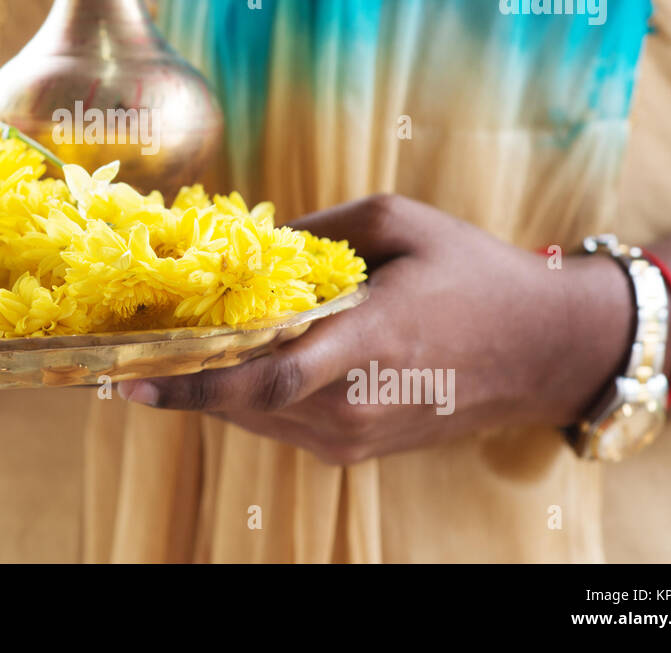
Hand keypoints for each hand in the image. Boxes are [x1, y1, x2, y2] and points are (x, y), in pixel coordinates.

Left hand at [118, 194, 632, 463]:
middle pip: (242, 403)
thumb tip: (252, 245)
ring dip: (211, 389)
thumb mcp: (398, 221)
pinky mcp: (356, 449)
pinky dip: (249, 398)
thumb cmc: (472, 274)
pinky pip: (281, 424)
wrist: (542, 350)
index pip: (265, 378)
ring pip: (255, 417)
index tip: (130, 373)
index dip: (191, 382)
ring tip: (168, 356)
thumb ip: (319, 230)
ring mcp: (355, 435)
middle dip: (183, 381)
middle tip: (128, 357)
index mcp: (368, 341)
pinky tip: (232, 366)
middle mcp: (355, 403)